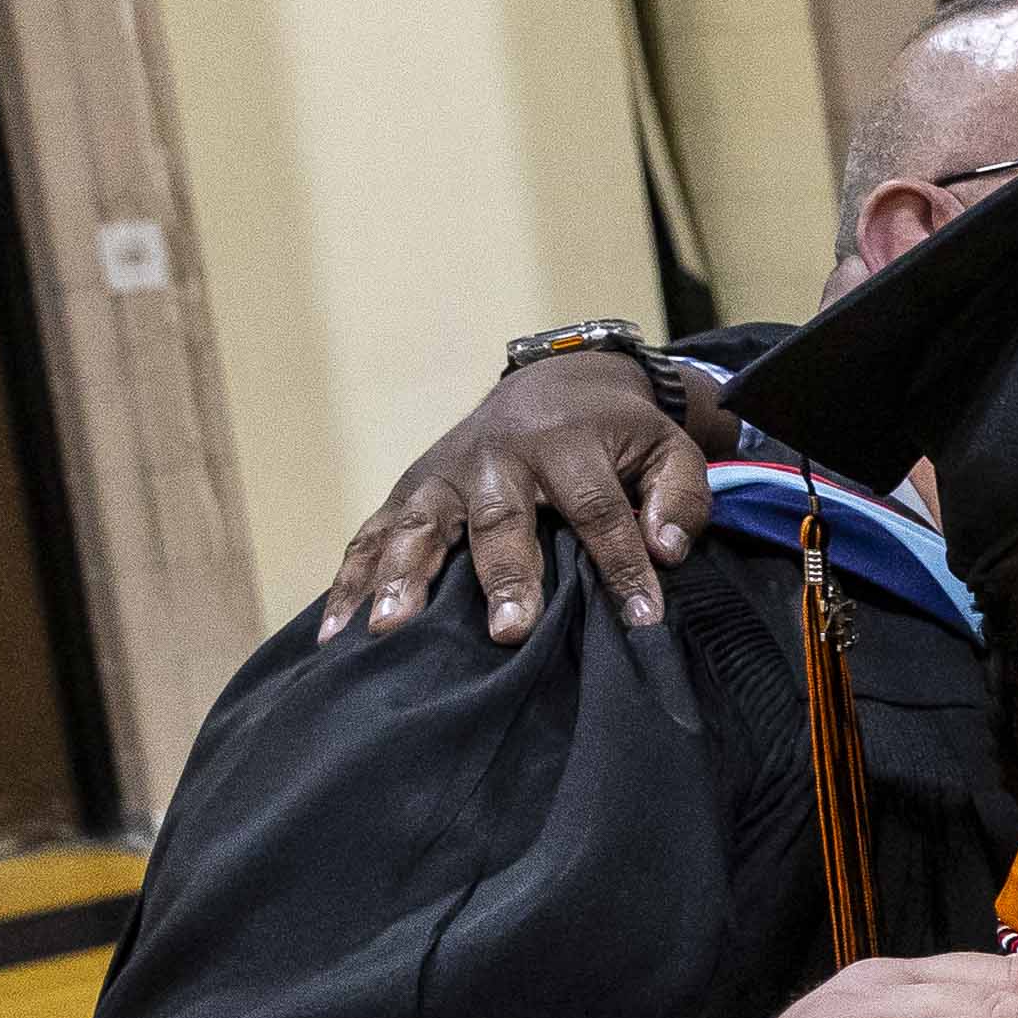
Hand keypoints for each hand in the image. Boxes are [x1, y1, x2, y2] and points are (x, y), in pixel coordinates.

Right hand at [321, 345, 735, 646]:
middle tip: (507, 632)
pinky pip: (372, 534)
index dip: (622, 565)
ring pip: (420, 525)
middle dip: (504, 576)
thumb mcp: (667, 450)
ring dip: (403, 577)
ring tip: (390, 630)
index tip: (642, 619)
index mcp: (567, 444)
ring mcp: (443, 474)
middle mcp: (497, 457)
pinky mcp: (410, 490)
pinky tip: (339, 632)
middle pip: (500, 520)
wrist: (553, 386)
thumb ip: (678, 498)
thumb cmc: (617, 436)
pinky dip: (353, 580)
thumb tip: (666, 552)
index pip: (598, 511)